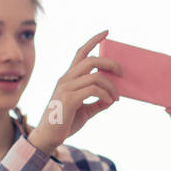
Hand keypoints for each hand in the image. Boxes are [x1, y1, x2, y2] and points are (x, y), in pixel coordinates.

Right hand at [29, 29, 120, 152]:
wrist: (48, 138)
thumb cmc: (64, 123)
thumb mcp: (85, 111)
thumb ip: (97, 102)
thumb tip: (111, 99)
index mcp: (68, 78)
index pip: (81, 53)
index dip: (94, 41)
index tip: (107, 32)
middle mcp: (66, 79)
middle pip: (91, 60)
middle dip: (110, 63)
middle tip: (122, 73)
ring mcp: (66, 88)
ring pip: (95, 76)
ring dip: (111, 86)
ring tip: (116, 98)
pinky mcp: (68, 99)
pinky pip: (93, 90)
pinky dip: (105, 95)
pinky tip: (109, 102)